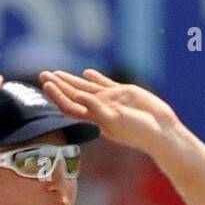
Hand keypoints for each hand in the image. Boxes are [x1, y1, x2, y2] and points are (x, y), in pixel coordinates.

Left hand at [40, 69, 180, 157]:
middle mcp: (101, 109)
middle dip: (58, 85)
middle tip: (43, 73)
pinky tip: (86, 73)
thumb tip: (78, 96)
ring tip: (57, 73)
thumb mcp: (115, 120)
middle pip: (74, 96)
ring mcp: (112, 101)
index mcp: (96, 118)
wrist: (161, 131)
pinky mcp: (124, 94)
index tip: (46, 83)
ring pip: (86, 88)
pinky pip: (105, 84)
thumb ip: (97, 107)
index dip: (57, 95)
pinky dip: (95, 78)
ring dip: (71, 80)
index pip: (70, 106)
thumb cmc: (138, 131)